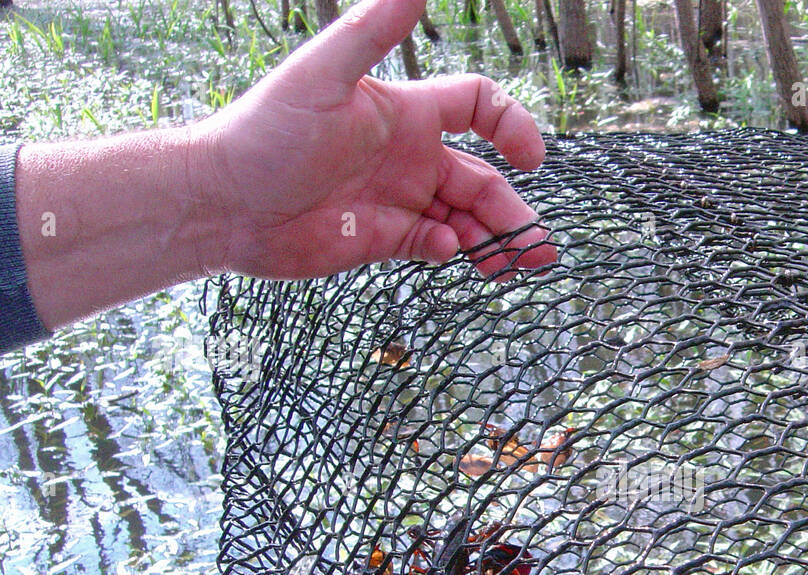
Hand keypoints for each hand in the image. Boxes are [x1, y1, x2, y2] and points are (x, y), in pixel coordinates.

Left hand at [190, 0, 554, 279]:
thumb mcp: (321, 76)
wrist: (222, 203)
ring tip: (518, 264)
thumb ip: (372, 32)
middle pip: (482, 179)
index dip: (511, 127)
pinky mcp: (381, 238)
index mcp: (404, 113)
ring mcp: (396, 198)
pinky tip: (446, 252)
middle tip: (540, 248)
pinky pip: (432, 245)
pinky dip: (449, 250)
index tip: (532, 160)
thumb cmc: (265, 132)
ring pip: (464, 219)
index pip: (477, 109)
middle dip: (514, 210)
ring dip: (495, 239)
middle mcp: (407, 156)